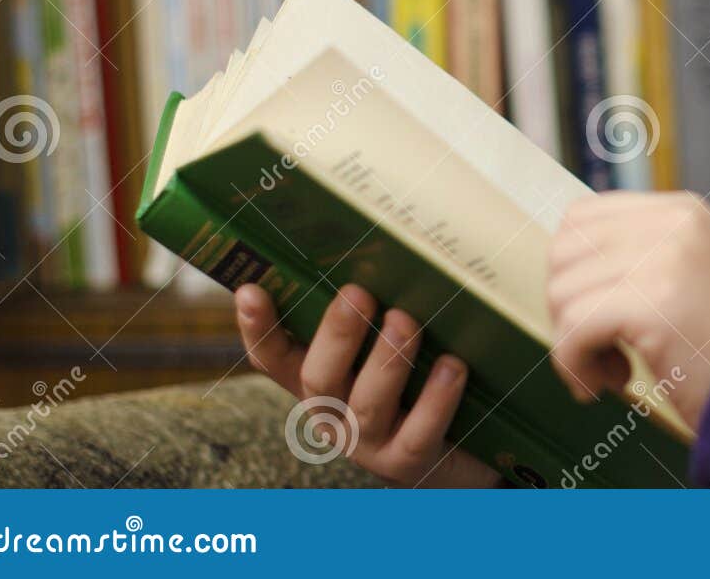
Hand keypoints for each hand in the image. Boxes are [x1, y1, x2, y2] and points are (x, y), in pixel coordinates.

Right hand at [234, 282, 500, 487]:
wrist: (459, 450)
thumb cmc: (416, 382)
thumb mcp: (385, 345)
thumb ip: (374, 312)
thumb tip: (384, 246)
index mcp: (317, 380)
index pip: (273, 356)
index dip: (258, 328)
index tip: (250, 290)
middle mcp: (333, 414)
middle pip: (320, 378)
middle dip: (338, 334)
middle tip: (359, 293)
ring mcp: (368, 443)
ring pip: (367, 404)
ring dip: (387, 360)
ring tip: (406, 321)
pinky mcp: (409, 463)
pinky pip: (419, 433)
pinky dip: (436, 398)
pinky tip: (452, 365)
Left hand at [546, 192, 709, 428]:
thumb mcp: (690, 273)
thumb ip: (639, 255)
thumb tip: (563, 264)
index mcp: (680, 210)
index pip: (581, 217)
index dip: (573, 271)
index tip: (596, 314)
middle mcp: (672, 223)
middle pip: (563, 252)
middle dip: (566, 308)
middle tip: (600, 347)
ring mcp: (664, 258)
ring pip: (563, 293)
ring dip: (574, 345)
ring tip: (613, 370)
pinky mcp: (653, 302)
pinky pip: (574, 328)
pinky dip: (574, 364)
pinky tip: (609, 384)